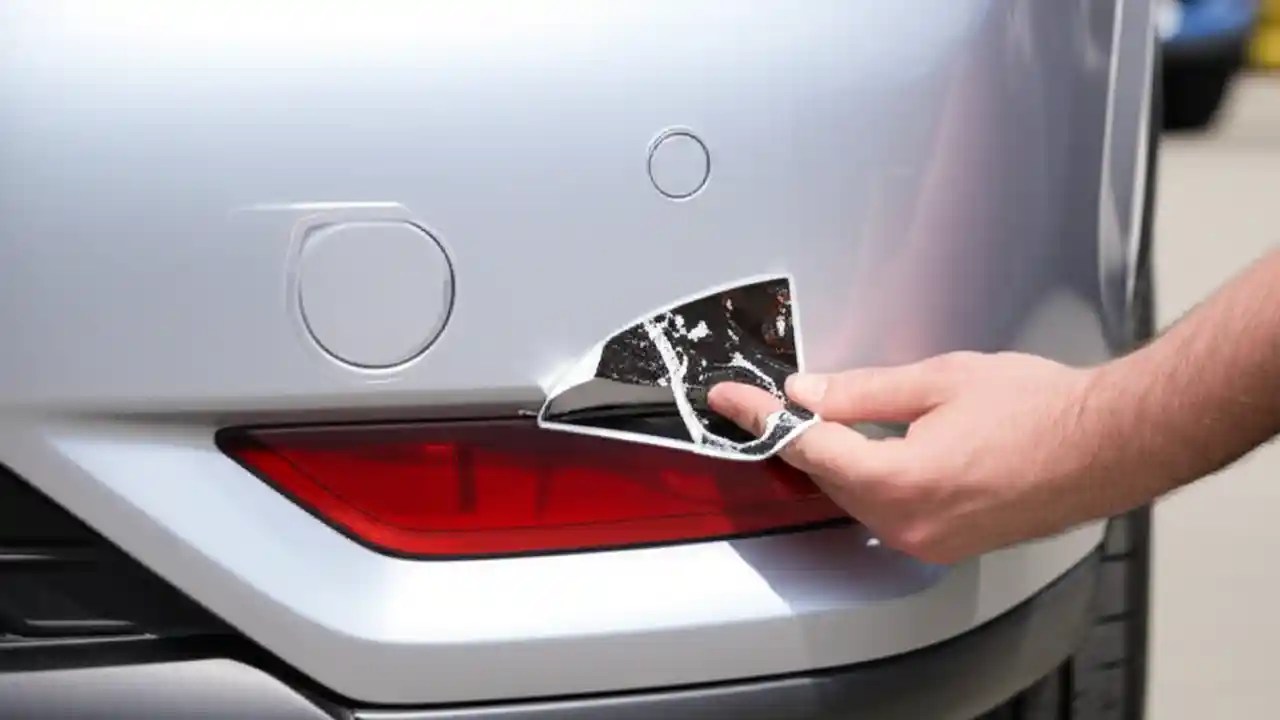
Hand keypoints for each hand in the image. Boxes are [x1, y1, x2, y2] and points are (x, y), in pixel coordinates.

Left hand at [709, 352, 1123, 563]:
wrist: (1109, 444)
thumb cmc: (1042, 409)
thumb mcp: (940, 380)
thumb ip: (863, 390)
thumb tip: (810, 392)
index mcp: (903, 481)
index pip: (808, 445)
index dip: (762, 418)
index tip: (733, 401)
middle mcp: (911, 523)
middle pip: (826, 477)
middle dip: (794, 438)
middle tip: (765, 403)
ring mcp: (930, 541)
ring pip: (854, 497)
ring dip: (829, 460)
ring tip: (810, 420)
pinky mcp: (949, 543)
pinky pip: (886, 511)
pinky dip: (865, 479)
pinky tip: (863, 451)